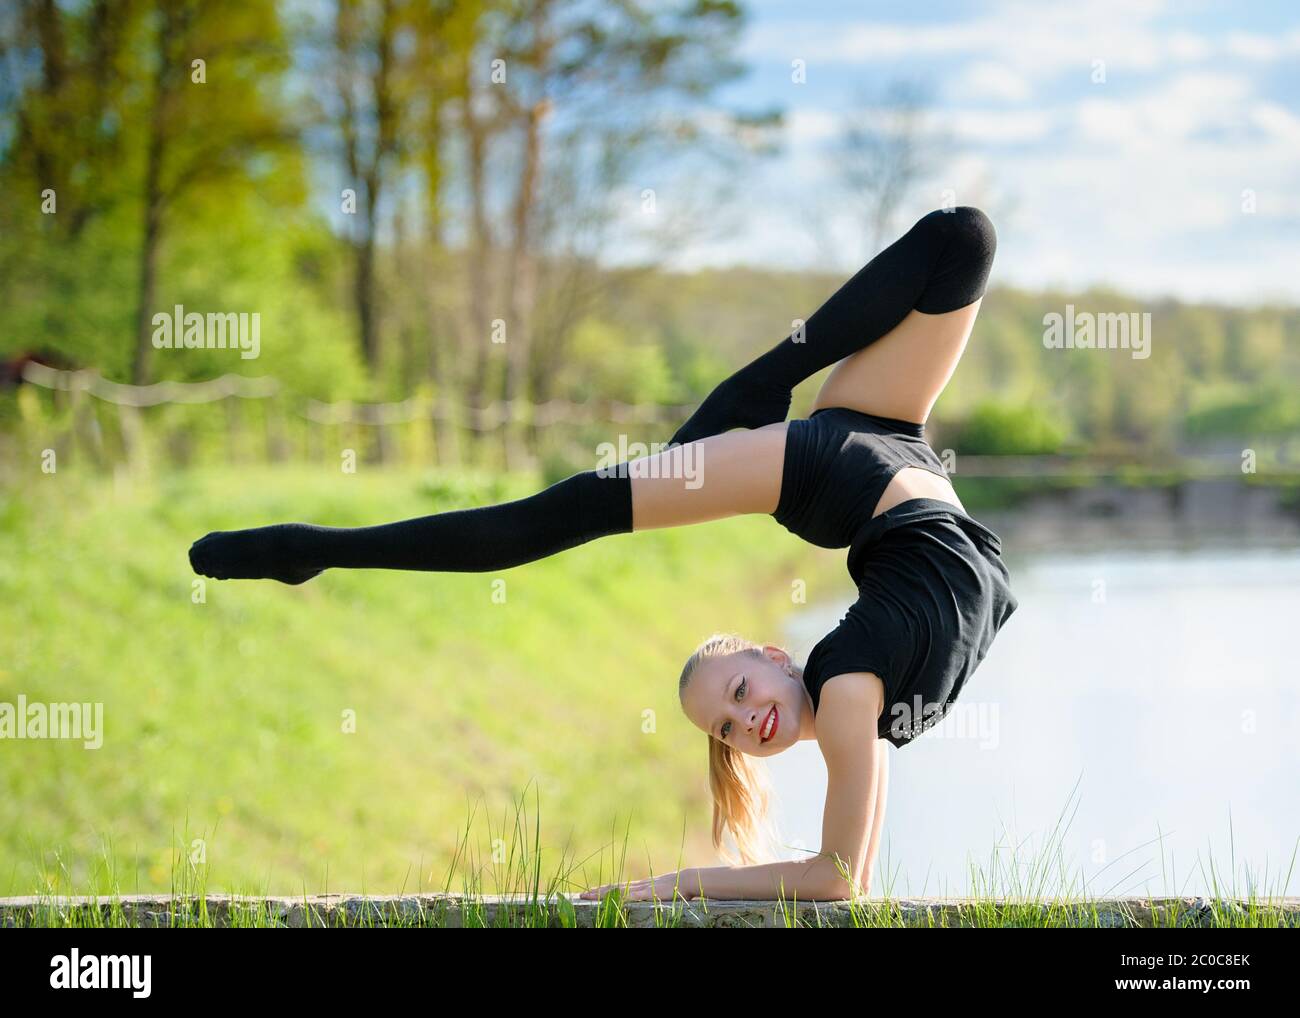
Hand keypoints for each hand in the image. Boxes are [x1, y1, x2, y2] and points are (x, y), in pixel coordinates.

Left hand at [580, 870, 698, 902]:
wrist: (687, 880)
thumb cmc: (674, 889)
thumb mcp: (657, 893)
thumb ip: (647, 895)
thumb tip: (637, 900)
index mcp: (638, 886)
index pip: (615, 888)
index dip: (601, 890)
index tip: (588, 892)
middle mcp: (637, 886)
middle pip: (613, 888)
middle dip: (596, 892)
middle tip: (581, 894)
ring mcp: (643, 889)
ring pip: (619, 891)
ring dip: (604, 893)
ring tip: (590, 895)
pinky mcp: (651, 893)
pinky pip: (635, 896)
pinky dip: (624, 897)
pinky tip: (615, 899)